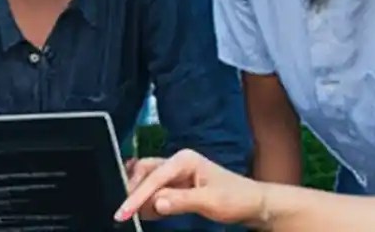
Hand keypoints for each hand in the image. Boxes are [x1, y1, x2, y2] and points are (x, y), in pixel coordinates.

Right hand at [115, 149, 267, 224]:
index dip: (136, 196)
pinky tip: (143, 213)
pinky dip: (146, 202)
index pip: (154, 178)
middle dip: (132, 191)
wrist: (252, 203)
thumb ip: (182, 201)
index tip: (122, 213)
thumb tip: (156, 203)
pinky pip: (154, 192)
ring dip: (138, 197)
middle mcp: (177, 162)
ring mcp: (175, 173)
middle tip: (123, 213)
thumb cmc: (236, 199)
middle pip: (144, 172)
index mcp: (184, 160)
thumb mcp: (211, 201)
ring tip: (131, 214)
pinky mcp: (176, 186)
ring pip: (147, 181)